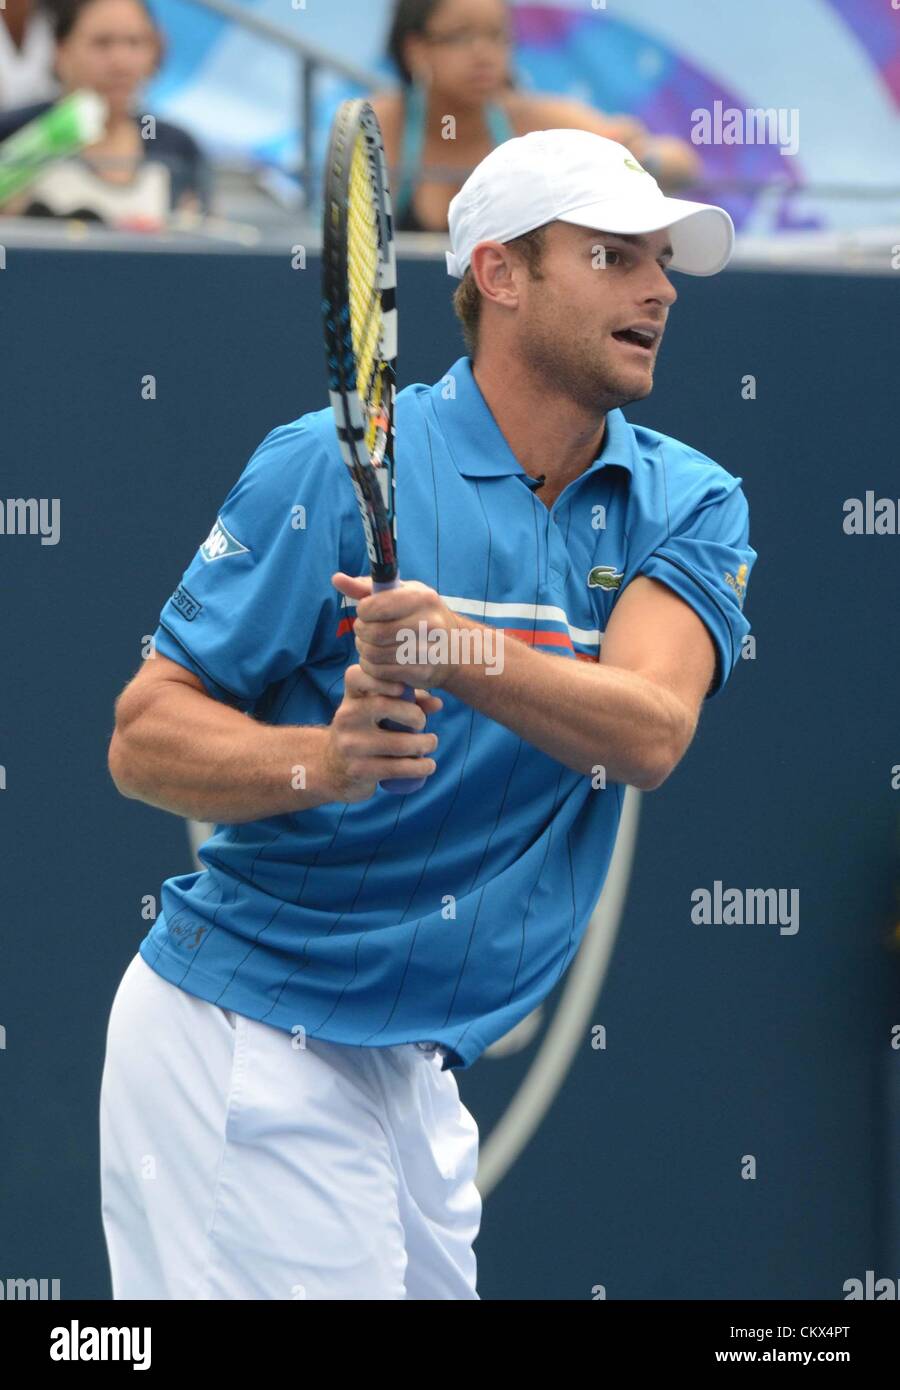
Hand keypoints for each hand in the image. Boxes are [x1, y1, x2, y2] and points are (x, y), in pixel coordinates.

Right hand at [323, 663, 440, 801]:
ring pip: (398, 743)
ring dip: (424, 744)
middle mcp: (346, 717)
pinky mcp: (359, 770)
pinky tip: (428, 766)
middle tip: (422, 723)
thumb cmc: (365, 732)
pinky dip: (420, 767)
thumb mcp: (377, 712)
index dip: (380, 679)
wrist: (333, 768)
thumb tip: (438, 703)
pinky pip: (397, 768)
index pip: (356, 677)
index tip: (402, 688)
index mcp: (351, 698)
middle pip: (383, 706)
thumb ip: (408, 701)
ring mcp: (350, 745)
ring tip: (430, 744)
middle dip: (414, 715)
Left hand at [332, 572, 461, 688]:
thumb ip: (367, 588)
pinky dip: (372, 667)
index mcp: (422, 598)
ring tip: (370, 645)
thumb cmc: (421, 615)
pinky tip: (378, 660)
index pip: (374, 607)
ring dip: (364, 651)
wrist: (455, 649)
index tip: (367, 613)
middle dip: (361, 633)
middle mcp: (429, 623)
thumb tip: (336, 578)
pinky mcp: (422, 673)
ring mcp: (428, 650)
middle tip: (365, 631)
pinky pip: (381, 672)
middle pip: (373, 633)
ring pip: (374, 654)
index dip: (363, 611)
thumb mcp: (401, 594)